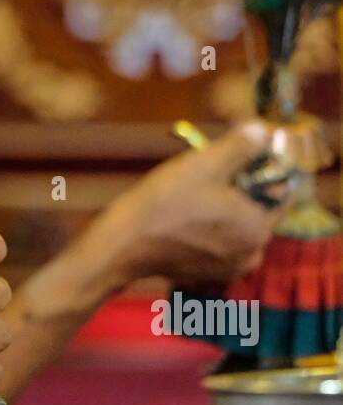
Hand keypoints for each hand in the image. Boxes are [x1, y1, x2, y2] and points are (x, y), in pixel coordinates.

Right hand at [104, 120, 283, 287]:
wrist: (122, 245)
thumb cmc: (164, 202)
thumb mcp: (204, 164)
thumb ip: (240, 145)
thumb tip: (263, 130)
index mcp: (258, 228)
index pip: (282, 192)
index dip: (266, 167)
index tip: (244, 151)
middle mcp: (251, 254)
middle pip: (258, 209)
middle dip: (241, 186)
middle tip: (213, 167)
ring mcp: (228, 268)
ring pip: (237, 225)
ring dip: (225, 206)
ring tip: (195, 189)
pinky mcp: (207, 274)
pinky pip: (220, 242)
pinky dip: (211, 226)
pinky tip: (186, 214)